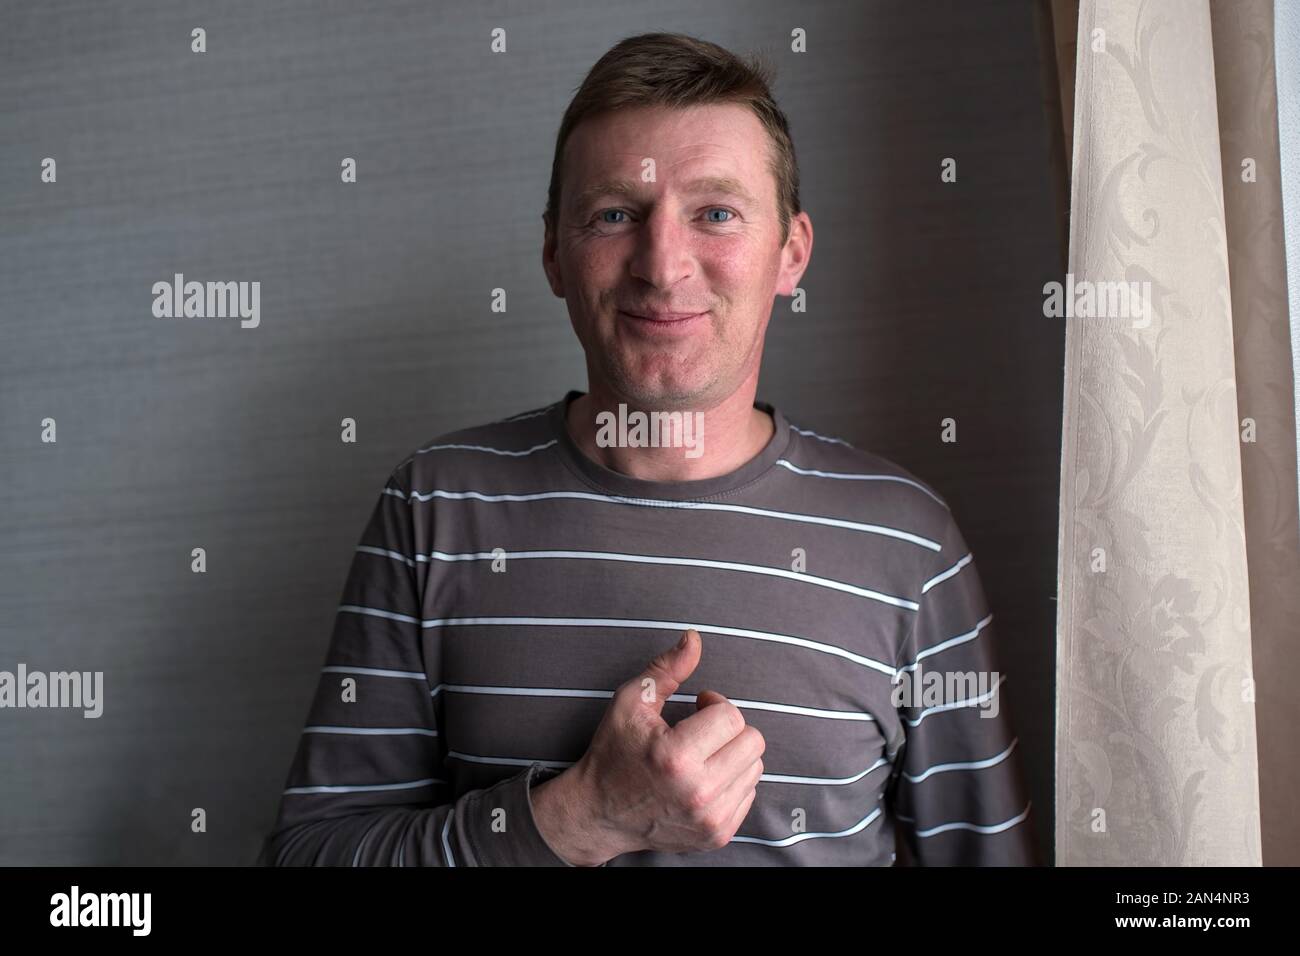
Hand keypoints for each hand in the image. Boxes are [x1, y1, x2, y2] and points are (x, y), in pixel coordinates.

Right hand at [531, 628, 764, 864]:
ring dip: (733, 754)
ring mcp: (709, 819)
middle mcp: (697, 792)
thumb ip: (667, 669)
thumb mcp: (631, 702)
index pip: (732, 717)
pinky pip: (749, 794)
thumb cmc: (614, 752)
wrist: (598, 812)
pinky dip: (732, 781)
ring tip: (702, 754)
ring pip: (755, 768)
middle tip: (702, 729)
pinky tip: (703, 778)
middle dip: (729, 728)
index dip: (716, 704)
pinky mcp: (716, 836)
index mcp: (676, 757)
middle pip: (752, 742)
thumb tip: (693, 638)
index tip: (699, 705)